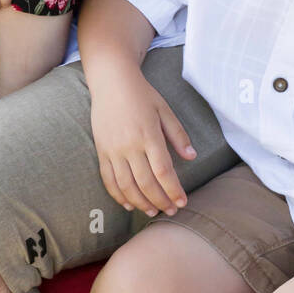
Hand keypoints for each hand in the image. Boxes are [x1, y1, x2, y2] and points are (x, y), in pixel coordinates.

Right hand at [90, 68, 196, 217]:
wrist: (111, 81)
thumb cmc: (141, 94)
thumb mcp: (164, 109)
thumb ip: (178, 135)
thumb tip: (192, 157)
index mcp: (148, 134)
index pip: (163, 170)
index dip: (173, 190)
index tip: (183, 202)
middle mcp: (129, 145)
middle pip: (146, 182)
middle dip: (161, 201)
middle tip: (172, 210)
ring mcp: (113, 149)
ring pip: (127, 185)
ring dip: (141, 203)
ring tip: (153, 211)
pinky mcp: (101, 151)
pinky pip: (108, 179)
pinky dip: (119, 195)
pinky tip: (130, 204)